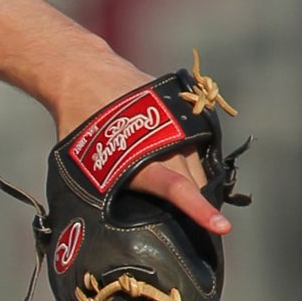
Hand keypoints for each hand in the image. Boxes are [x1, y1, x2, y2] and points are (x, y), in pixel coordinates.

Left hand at [53, 62, 231, 236]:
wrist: (84, 73)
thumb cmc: (78, 124)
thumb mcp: (81, 163)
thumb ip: (103, 190)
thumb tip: (96, 224)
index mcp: (139, 157)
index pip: (177, 188)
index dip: (200, 209)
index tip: (223, 227)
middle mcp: (165, 139)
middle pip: (197, 181)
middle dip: (200, 202)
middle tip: (193, 223)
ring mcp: (178, 121)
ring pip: (199, 161)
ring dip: (197, 178)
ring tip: (186, 190)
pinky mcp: (183, 107)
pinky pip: (196, 139)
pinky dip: (191, 154)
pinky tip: (178, 159)